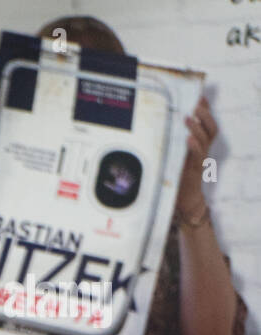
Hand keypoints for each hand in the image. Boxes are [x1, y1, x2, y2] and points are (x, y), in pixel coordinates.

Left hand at [176, 95, 215, 220]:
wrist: (183, 201)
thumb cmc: (176, 178)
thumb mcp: (173, 157)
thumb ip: (171, 144)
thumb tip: (160, 128)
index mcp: (199, 146)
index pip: (206, 124)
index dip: (206, 110)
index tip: (200, 96)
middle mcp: (202, 151)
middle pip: (211, 128)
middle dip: (205, 115)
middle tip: (196, 104)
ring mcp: (200, 160)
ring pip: (205, 139)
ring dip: (197, 127)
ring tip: (188, 118)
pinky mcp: (194, 170)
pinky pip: (197, 156)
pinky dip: (194, 146)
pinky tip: (188, 139)